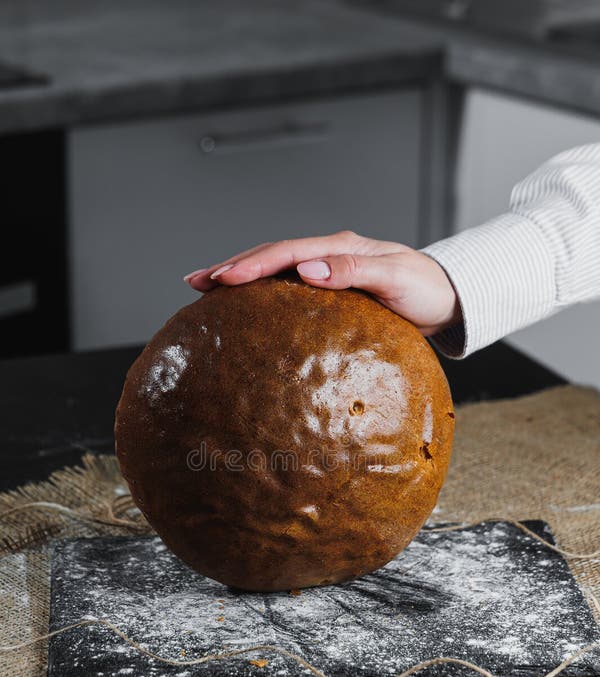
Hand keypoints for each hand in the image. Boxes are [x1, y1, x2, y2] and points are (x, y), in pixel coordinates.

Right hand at [183, 231, 459, 336]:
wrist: (447, 298)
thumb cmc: (426, 290)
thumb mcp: (396, 279)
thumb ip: (355, 271)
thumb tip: (308, 269)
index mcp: (340, 247)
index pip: (286, 252)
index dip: (252, 264)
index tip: (222, 278)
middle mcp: (329, 254)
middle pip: (271, 255)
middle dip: (231, 267)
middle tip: (195, 282)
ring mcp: (328, 270)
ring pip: (275, 270)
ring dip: (240, 277)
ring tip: (206, 289)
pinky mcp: (331, 291)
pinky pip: (288, 289)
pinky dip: (261, 294)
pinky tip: (244, 308)